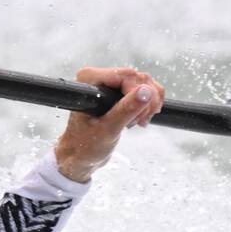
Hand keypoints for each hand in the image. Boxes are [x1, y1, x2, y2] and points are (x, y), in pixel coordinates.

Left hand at [53, 67, 165, 182]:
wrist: (81, 156)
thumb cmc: (86, 145)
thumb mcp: (108, 130)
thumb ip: (126, 110)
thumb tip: (145, 92)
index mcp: (90, 80)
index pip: (127, 76)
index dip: (137, 94)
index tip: (138, 114)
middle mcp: (99, 78)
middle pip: (138, 78)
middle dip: (145, 101)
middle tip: (140, 121)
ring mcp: (110, 84)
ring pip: (143, 83)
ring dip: (148, 104)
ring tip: (139, 121)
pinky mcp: (118, 92)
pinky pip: (143, 89)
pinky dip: (148, 104)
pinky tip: (141, 118)